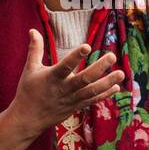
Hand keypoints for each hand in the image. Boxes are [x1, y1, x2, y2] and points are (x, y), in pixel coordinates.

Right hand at [5, 30, 123, 138]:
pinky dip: (104, 94)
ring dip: (107, 82)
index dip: (75, 56)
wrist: (27, 119)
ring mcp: (71, 100)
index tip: (87, 46)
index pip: (65, 66)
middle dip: (99, 68)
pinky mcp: (75, 107)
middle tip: (112, 56)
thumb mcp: (30, 69)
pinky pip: (92, 100)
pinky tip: (116, 86)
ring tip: (121, 73)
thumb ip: (35, 49)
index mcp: (51, 78)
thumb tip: (33, 30)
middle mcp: (63, 89)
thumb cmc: (28, 91)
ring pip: (92, 91)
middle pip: (84, 79)